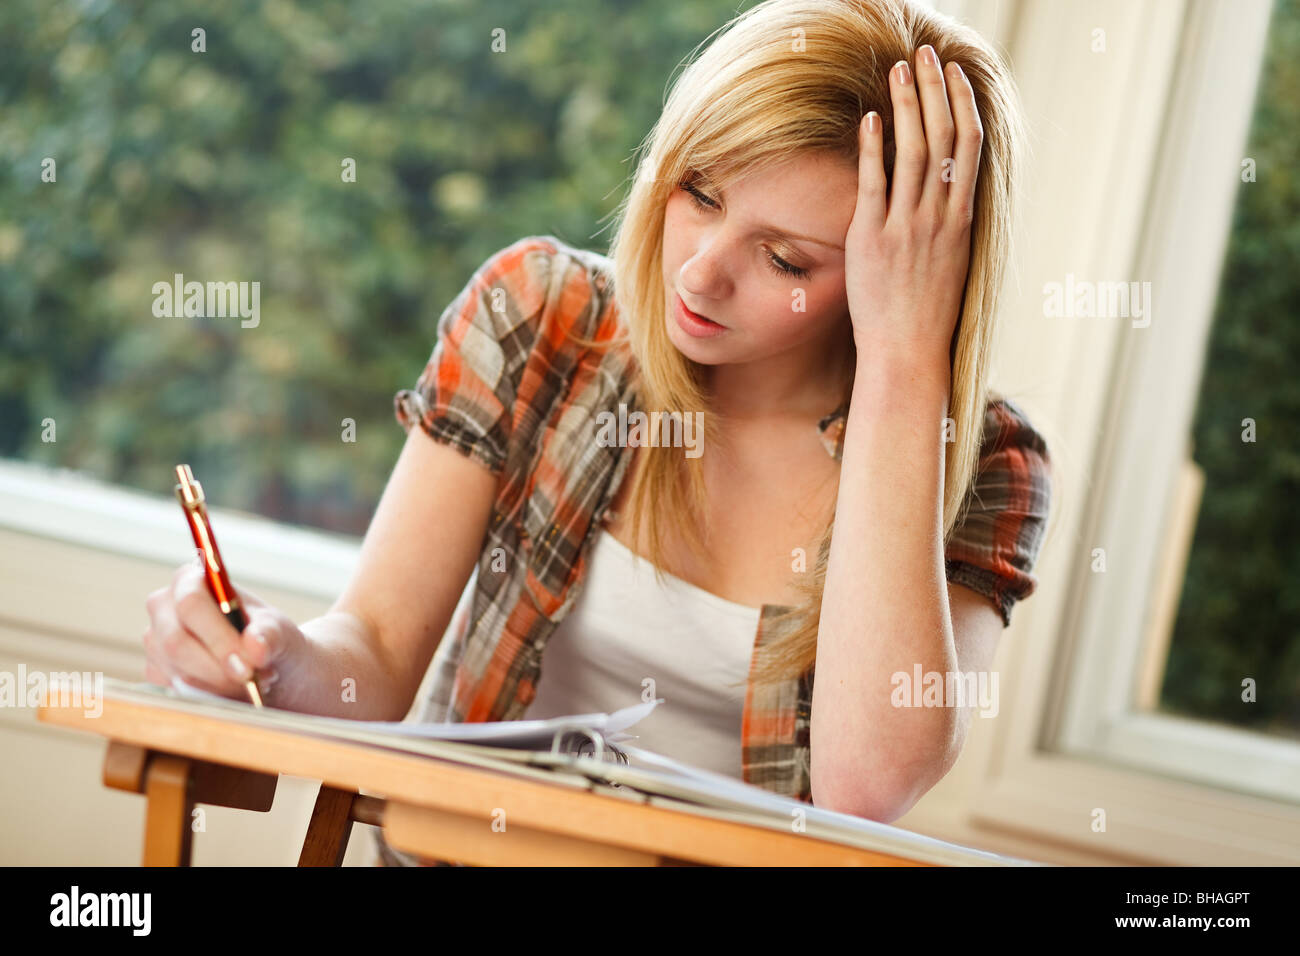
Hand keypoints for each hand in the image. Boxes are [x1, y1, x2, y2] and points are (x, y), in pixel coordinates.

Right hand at [142, 562, 307, 703]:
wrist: (268, 665)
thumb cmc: (269, 637)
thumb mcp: (279, 631)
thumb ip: (269, 635)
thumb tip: (254, 647)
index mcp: (190, 580)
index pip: (191, 604)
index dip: (218, 637)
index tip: (246, 666)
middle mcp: (164, 607)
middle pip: (176, 642)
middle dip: (218, 669)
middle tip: (253, 680)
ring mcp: (155, 641)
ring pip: (177, 672)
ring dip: (219, 685)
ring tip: (253, 681)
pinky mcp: (155, 671)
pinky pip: (175, 691)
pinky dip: (209, 697)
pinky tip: (233, 692)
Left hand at [846, 44, 982, 360]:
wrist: (907, 351)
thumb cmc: (926, 312)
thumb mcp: (950, 261)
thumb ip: (948, 222)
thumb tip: (946, 193)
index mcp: (961, 218)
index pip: (967, 147)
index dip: (960, 104)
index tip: (952, 74)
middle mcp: (938, 217)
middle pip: (941, 138)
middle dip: (933, 90)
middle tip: (923, 54)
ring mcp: (907, 226)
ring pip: (912, 152)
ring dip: (906, 106)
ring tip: (898, 70)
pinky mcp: (873, 239)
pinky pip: (874, 184)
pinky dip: (873, 148)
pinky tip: (871, 118)